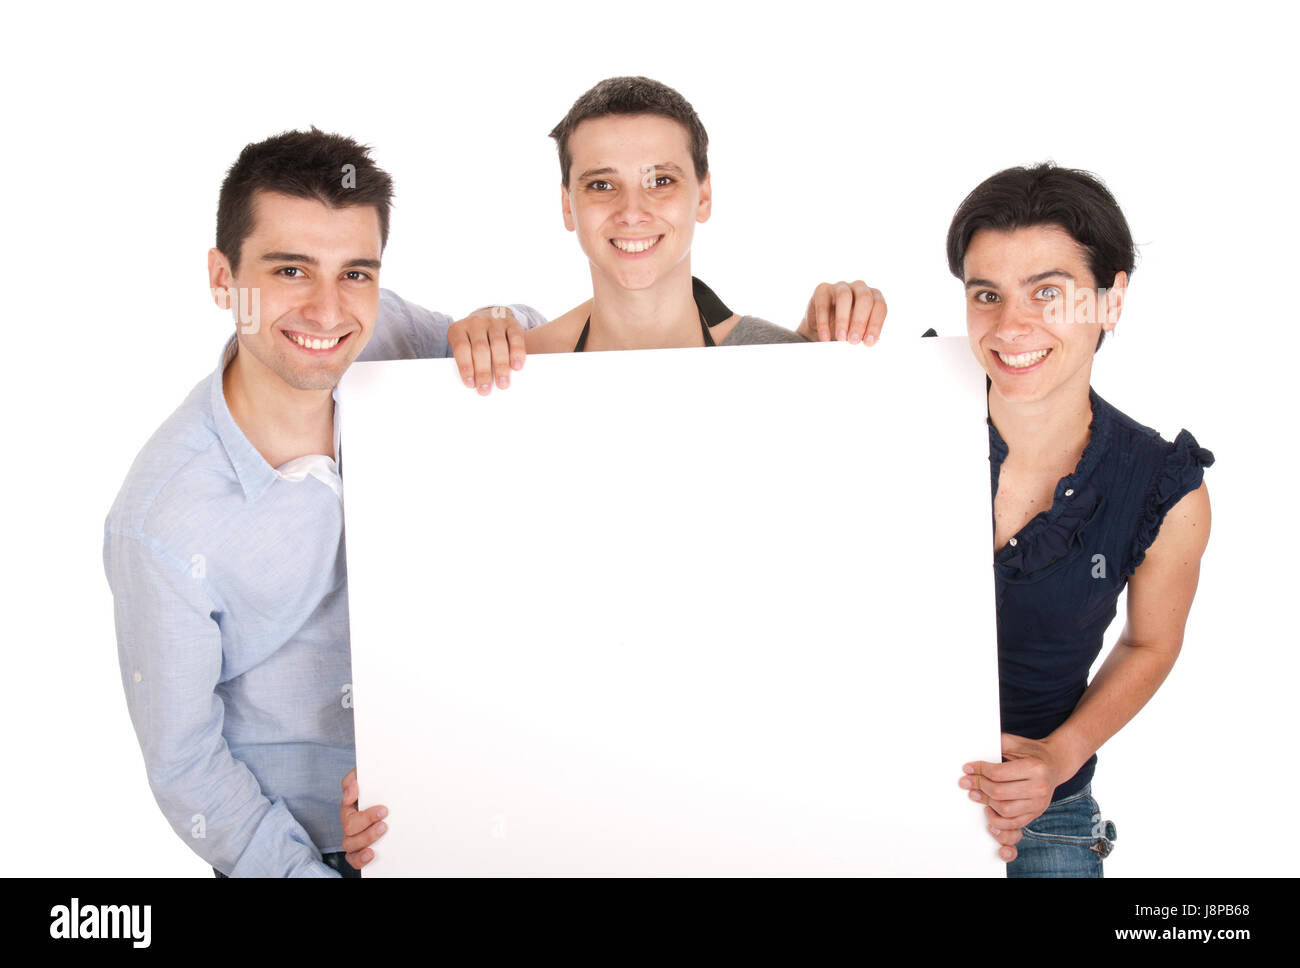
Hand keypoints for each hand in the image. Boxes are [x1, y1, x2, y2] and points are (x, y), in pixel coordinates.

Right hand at [339, 768, 387, 870]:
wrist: (397, 801)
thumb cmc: (383, 788)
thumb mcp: (373, 776)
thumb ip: (356, 778)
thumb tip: (349, 793)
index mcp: (351, 803)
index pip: (347, 800)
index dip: (356, 800)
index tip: (382, 808)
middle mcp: (350, 821)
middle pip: (348, 825)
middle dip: (366, 820)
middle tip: (385, 815)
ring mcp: (354, 837)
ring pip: (349, 843)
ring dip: (366, 838)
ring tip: (383, 829)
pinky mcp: (360, 850)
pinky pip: (353, 859)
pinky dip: (359, 858)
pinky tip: (371, 854)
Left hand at [447, 306, 526, 394]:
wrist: (490, 316)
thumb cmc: (473, 340)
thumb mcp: (464, 345)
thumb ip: (467, 360)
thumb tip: (475, 383)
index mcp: (459, 329)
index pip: (461, 348)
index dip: (466, 367)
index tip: (470, 384)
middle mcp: (476, 323)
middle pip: (480, 348)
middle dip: (483, 371)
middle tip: (486, 389)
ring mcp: (495, 322)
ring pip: (498, 344)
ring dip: (501, 366)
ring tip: (502, 383)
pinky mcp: (512, 323)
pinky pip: (516, 338)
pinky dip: (517, 353)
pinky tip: (516, 366)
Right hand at [796, 280, 886, 343]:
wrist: (824, 329)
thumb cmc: (847, 330)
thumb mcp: (859, 332)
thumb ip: (865, 334)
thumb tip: (867, 342)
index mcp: (874, 297)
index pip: (879, 306)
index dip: (875, 324)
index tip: (868, 342)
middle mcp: (860, 288)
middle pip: (864, 298)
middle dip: (859, 321)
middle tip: (854, 340)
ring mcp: (841, 287)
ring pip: (844, 296)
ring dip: (842, 319)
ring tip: (840, 338)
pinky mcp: (822, 290)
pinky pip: (823, 305)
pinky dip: (823, 323)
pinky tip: (825, 337)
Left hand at [960, 733, 1070, 862]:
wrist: (1055, 764)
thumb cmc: (1032, 752)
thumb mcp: (1017, 743)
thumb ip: (999, 745)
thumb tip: (977, 751)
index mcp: (1035, 767)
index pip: (999, 773)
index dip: (979, 771)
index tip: (967, 768)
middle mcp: (1040, 787)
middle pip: (999, 792)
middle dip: (979, 786)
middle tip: (966, 782)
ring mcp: (1039, 803)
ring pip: (1005, 810)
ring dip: (986, 802)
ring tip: (975, 794)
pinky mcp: (1036, 813)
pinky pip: (1014, 823)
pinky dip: (997, 821)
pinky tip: (987, 809)